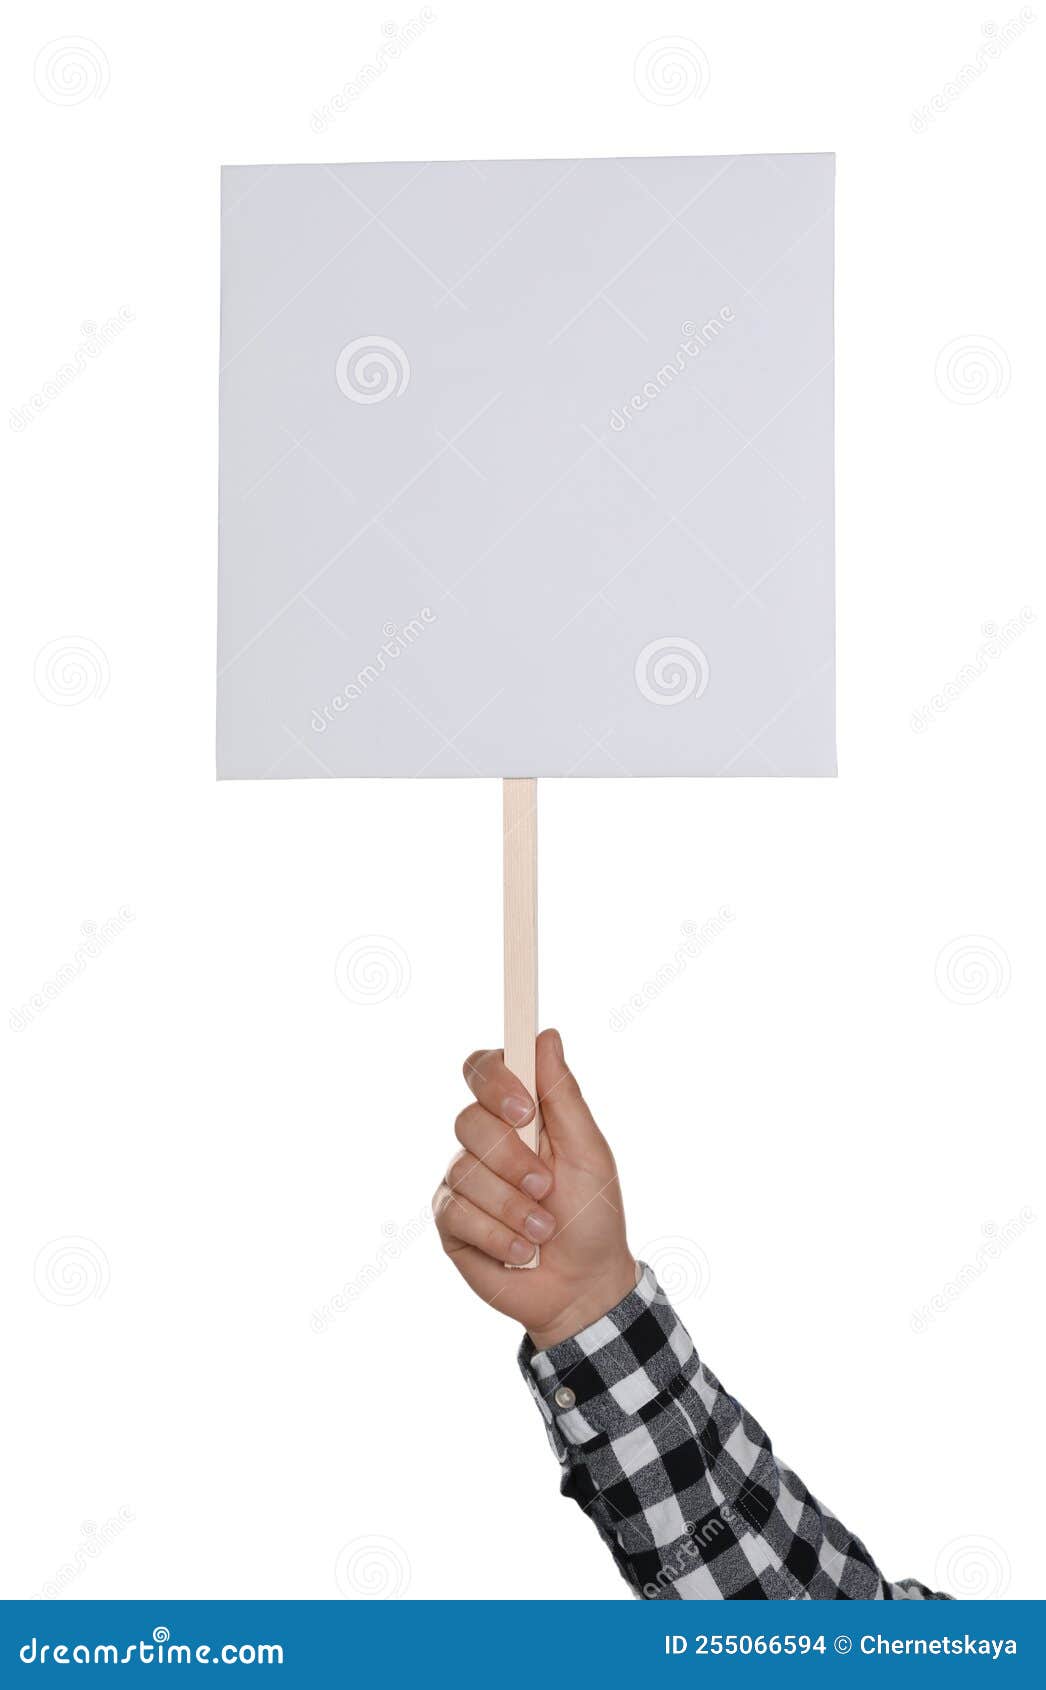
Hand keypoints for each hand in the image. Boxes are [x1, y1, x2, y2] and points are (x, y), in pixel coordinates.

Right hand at [433, 1029, 636, 1349]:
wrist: (583, 1284)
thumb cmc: (593, 1214)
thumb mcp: (589, 1152)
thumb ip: (564, 1094)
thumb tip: (545, 1034)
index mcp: (519, 1113)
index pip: (483, 1069)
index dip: (494, 1080)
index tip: (523, 1109)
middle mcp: (485, 1140)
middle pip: (469, 1119)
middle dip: (512, 1159)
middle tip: (545, 1186)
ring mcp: (464, 1180)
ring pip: (465, 1171)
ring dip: (513, 1206)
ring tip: (543, 1227)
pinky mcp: (451, 1221)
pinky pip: (457, 1212)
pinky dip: (498, 1234)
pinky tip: (521, 1249)